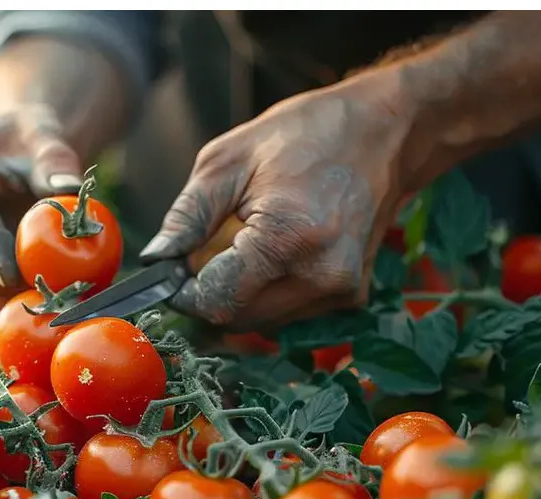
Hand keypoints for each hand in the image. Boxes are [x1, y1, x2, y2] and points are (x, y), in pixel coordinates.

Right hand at [0, 104, 84, 314]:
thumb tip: (69, 188)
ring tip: (60, 308)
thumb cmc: (29, 140)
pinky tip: (57, 313)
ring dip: (16, 303)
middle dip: (2, 283)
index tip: (10, 273)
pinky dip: (23, 309)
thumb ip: (54, 159)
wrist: (23, 156)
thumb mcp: (43, 134)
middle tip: (54, 293)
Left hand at [138, 77, 409, 332]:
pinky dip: (266, 294)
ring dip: (237, 298)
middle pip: (237, 321)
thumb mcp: (229, 160)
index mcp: (288, 238)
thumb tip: (155, 258)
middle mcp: (321, 275)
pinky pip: (288, 314)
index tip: (170, 273)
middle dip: (207, 298)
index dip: (183, 295)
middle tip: (196, 261)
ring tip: (239, 248)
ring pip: (262, 324)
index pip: (215, 302)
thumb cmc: (306, 134)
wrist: (386, 132)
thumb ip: (187, 215)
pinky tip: (272, 255)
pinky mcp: (351, 297)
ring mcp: (341, 291)